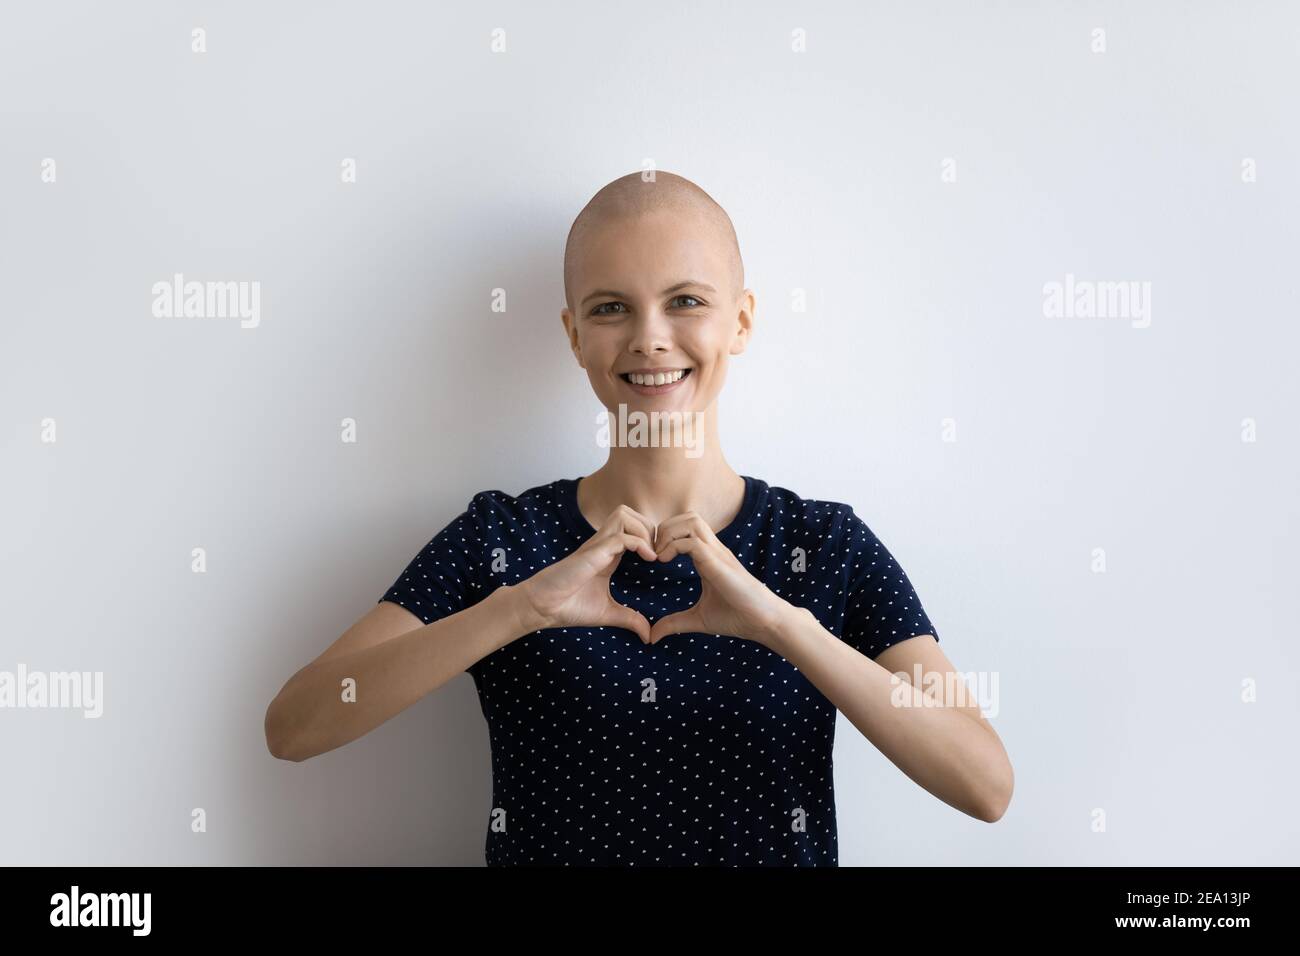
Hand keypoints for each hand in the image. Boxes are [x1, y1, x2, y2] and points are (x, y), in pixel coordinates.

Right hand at [517, 505, 655, 642]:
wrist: (542, 608)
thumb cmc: (569, 607)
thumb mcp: (608, 613)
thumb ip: (630, 619)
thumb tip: (649, 636)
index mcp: (607, 554)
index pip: (632, 528)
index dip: (650, 537)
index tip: (661, 560)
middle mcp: (602, 544)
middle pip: (630, 513)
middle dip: (649, 527)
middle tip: (658, 553)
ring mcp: (597, 546)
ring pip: (625, 515)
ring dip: (644, 531)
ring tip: (652, 555)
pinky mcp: (593, 553)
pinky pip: (621, 536)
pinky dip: (640, 544)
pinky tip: (649, 561)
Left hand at [647, 511, 794, 646]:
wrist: (763, 622)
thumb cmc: (737, 617)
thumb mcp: (698, 619)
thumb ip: (674, 623)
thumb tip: (652, 636)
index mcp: (709, 556)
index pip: (686, 527)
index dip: (665, 536)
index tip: (654, 559)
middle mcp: (713, 549)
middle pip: (687, 516)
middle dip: (665, 529)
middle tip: (654, 553)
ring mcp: (717, 554)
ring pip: (691, 521)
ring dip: (669, 533)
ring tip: (660, 556)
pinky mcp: (719, 564)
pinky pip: (693, 542)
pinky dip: (674, 547)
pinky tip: (665, 563)